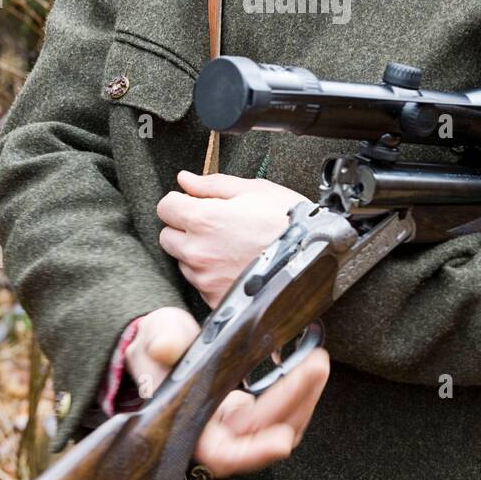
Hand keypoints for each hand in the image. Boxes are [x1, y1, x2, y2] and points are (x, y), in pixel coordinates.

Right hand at [125, 306, 328, 475]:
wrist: (163, 341)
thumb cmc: (156, 346)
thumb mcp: (156, 337)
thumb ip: (160, 342)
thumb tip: (165, 347)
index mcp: (187, 426)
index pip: (222, 454)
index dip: (253, 453)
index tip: (281, 440)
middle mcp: (215, 432)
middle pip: (262, 434)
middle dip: (293, 403)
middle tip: (314, 367)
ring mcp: (234, 422)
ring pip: (277, 425)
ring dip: (303, 399)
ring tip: (317, 365)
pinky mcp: (248, 408)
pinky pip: (279, 411)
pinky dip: (298, 393)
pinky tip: (310, 372)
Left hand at [156, 170, 310, 308]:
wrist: (316, 259)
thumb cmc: (289, 222)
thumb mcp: (254, 190)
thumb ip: (212, 185)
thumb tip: (185, 179)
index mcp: (203, 219)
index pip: (165, 207)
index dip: (180, 202)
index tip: (195, 203)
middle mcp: (198, 252)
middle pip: (168, 236)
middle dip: (185, 228)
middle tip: (215, 225)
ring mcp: (206, 280)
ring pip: (184, 262)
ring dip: (198, 253)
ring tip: (232, 247)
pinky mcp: (216, 300)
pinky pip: (201, 285)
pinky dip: (212, 276)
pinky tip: (236, 266)